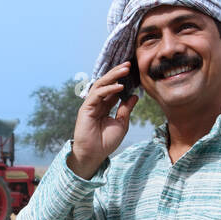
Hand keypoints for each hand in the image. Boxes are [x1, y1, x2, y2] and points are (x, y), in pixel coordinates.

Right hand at [70, 61, 137, 178]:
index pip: (113, 89)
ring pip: (100, 85)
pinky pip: (97, 94)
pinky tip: (119, 86)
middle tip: (129, 64)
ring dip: (113, 76)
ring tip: (125, 70)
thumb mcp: (121, 123)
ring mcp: (90, 105)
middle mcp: (96, 103)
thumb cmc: (106, 142)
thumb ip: (126, 109)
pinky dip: (108, 89)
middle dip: (117, 73)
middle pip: (106, 83)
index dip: (122, 80)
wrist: (94, 154)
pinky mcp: (86, 108)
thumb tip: (134, 96)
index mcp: (104, 106)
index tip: (133, 73)